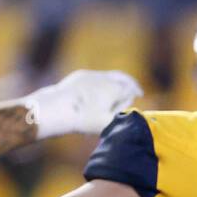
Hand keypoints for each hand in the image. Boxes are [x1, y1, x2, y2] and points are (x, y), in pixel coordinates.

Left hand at [26, 70, 142, 138]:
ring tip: (119, 88)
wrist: (57, 107)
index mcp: (115, 89)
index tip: (139, 95)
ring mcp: (92, 75)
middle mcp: (106, 78)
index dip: (134, 93)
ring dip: (116, 81)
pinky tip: (101, 89)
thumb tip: (129, 107)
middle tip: (135, 88)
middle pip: (123, 78)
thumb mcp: (109, 122)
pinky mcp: (80, 75)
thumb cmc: (85, 118)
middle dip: (130, 83)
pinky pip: (97, 77)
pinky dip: (103, 81)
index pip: (131, 89)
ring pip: (109, 75)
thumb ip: (123, 114)